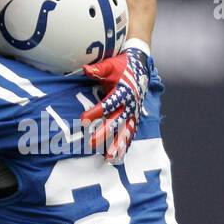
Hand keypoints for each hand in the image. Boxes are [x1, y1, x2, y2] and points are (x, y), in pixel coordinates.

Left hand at [80, 41, 151, 162]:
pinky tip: (119, 156)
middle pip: (117, 122)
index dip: (96, 112)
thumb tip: (86, 69)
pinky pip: (131, 133)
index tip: (83, 120)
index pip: (109, 104)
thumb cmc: (122, 65)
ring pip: (126, 132)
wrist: (140, 65)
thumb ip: (99, 69)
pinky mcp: (135, 117)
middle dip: (104, 134)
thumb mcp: (111, 65)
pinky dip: (125, 145)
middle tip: (91, 143)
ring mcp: (134, 113)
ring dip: (118, 145)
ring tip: (109, 158)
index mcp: (123, 91)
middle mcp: (130, 104)